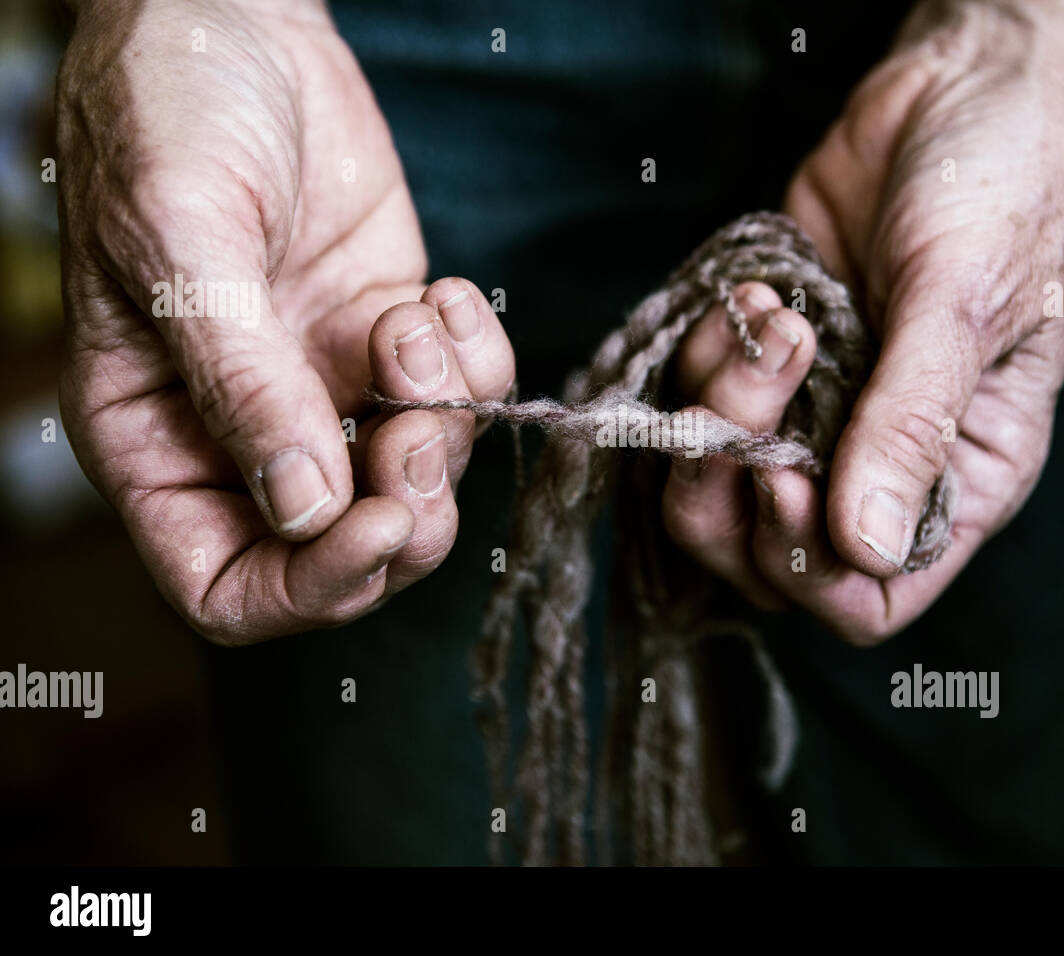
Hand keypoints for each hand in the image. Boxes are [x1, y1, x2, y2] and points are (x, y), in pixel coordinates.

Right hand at [56, 0, 513, 643]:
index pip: (231, 587)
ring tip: (418, 328)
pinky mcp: (392, 339)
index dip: (310, 587)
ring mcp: (329, 388)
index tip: (379, 526)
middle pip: (345, 551)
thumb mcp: (183, 243)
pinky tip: (440, 292)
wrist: (236, 24)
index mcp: (160, 441)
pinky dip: (474, 362)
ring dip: (445, 425)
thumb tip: (304, 507)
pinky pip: (462, 397)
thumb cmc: (168, 116)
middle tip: (422, 431)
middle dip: (405, 511)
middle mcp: (247, 432)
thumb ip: (239, 381)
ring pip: (418, 479)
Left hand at [664, 0, 1063, 642]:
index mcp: (959, 482)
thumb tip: (863, 551)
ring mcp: (811, 419)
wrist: (959, 90)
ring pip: (714, 489)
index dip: (805, 563)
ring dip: (713, 407)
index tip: (779, 475)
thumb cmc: (1002, 189)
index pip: (869, 599)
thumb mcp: (965, 305)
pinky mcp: (760, 364)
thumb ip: (912, 428)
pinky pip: (691, 404)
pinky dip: (700, 357)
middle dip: (733, 481)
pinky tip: (750, 296)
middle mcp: (878, 468)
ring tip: (765, 318)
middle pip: (765, 560)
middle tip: (757, 373)